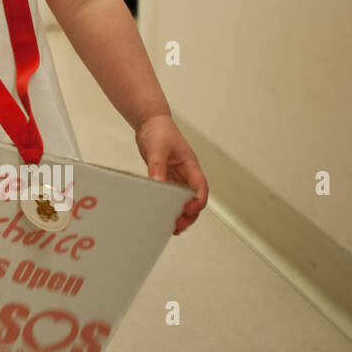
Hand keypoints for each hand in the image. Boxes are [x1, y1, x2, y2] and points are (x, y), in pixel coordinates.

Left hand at [135, 115, 208, 234]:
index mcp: (191, 166)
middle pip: (194, 199)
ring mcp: (177, 177)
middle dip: (189, 214)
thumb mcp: (157, 149)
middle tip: (178, 226)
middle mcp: (187, 174)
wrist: (150, 123)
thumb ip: (157, 167)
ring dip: (179, 213)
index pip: (200, 187)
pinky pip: (170, 196)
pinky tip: (160, 215)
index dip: (198, 201)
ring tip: (172, 228)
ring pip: (183, 200)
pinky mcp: (166, 178)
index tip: (189, 210)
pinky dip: (168, 206)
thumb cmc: (159, 132)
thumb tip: (157, 185)